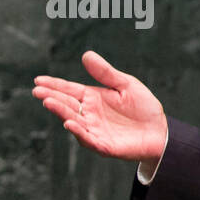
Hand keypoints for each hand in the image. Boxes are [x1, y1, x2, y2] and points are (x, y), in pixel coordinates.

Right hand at [32, 51, 168, 167]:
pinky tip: (69, 123)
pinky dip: (78, 132)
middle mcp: (89, 114)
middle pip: (67, 104)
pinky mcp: (104, 145)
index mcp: (93, 98)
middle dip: (52, 97)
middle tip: (37, 91)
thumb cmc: (143, 108)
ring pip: (74, 121)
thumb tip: (86, 55)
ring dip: (61, 112)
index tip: (38, 80)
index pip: (69, 90)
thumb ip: (106, 73)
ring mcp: (95, 130)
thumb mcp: (126, 85)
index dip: (54, 85)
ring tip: (49, 102)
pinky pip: (88, 139)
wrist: (161, 131)